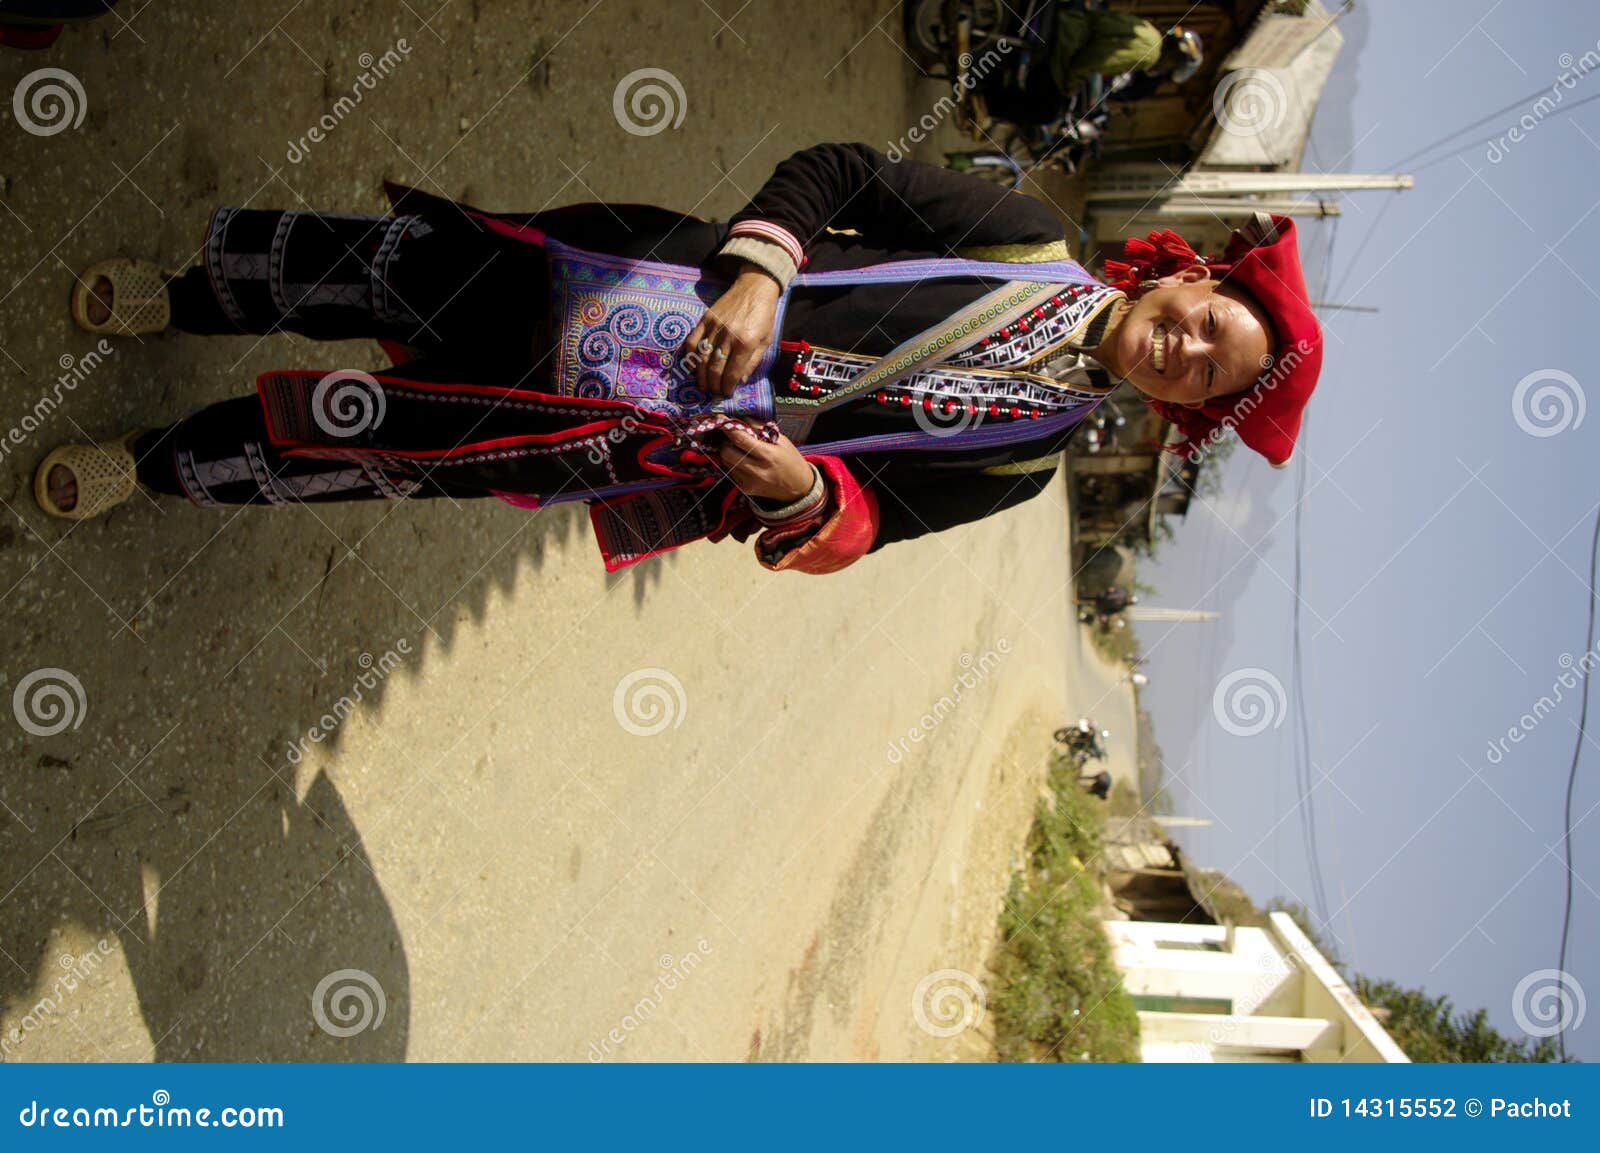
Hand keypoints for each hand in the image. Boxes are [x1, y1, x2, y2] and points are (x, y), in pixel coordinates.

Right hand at [682, 267, 779, 395]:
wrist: (755, 287)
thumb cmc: (764, 316)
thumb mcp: (766, 341)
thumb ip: (752, 362)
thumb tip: (739, 381)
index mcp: (746, 342)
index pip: (732, 372)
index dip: (727, 387)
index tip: (726, 394)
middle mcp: (728, 335)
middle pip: (714, 368)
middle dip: (713, 385)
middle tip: (713, 393)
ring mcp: (714, 327)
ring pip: (702, 358)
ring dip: (701, 375)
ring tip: (703, 385)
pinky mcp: (705, 319)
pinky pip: (693, 341)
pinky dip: (690, 356)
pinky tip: (693, 366)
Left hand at [715, 422, 814, 502]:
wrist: (798, 487)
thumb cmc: (791, 460)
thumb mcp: (781, 440)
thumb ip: (760, 428)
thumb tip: (740, 418)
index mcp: (767, 456)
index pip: (740, 439)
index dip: (728, 427)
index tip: (721, 418)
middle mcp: (756, 471)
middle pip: (726, 452)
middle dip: (726, 441)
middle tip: (734, 436)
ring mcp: (749, 482)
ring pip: (726, 461)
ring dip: (729, 451)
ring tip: (741, 448)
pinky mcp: (745, 489)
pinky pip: (730, 471)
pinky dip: (733, 462)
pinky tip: (745, 460)